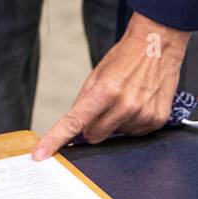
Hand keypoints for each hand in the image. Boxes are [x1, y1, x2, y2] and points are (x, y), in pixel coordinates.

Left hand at [30, 13, 190, 159]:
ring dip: (116, 123)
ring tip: (127, 98)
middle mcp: (125, 106)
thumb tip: (73, 129)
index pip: (74, 122)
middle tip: (104, 106)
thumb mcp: (98, 73)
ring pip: (116, 136)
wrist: (157, 44)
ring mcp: (143, 115)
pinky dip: (133, 123)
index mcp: (105, 90)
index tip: (40, 154)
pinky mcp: (157, 121)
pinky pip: (135, 134)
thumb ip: (84, 101)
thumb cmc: (126, 56)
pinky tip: (139, 103)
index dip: (55, 140)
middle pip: (94, 136)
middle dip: (93, 126)